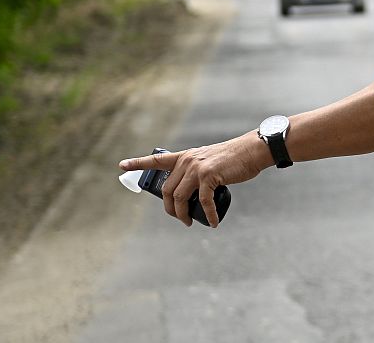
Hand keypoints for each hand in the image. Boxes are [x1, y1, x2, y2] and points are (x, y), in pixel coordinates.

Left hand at [119, 132, 269, 226]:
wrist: (252, 151)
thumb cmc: (233, 158)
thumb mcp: (209, 160)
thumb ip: (196, 171)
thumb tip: (189, 193)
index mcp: (185, 156)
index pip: (157, 160)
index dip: (138, 163)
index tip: (121, 165)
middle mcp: (187, 161)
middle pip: (168, 190)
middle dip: (170, 209)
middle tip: (180, 219)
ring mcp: (197, 168)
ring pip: (179, 198)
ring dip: (183, 215)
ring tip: (190, 223)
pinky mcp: (209, 176)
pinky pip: (202, 202)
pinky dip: (207, 214)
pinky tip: (212, 221)